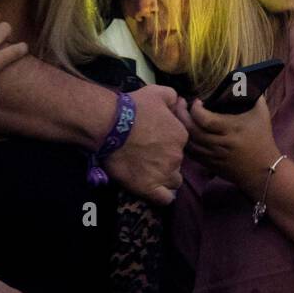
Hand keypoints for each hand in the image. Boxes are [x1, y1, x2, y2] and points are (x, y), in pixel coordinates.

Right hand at [103, 84, 187, 204]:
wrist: (111, 125)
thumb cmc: (134, 107)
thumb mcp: (158, 93)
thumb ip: (174, 97)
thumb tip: (182, 101)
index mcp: (181, 136)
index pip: (181, 145)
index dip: (170, 144)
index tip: (156, 143)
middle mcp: (177, 156)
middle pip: (178, 163)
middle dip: (167, 160)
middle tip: (150, 157)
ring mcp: (164, 173)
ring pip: (174, 181)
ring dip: (166, 178)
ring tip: (151, 173)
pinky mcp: (149, 187)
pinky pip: (165, 199)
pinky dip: (163, 196)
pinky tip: (155, 190)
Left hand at [186, 96, 281, 195]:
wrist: (263, 169)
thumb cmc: (262, 138)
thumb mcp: (262, 114)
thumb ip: (254, 95)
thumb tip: (246, 79)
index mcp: (232, 129)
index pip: (206, 120)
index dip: (196, 109)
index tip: (197, 101)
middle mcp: (220, 143)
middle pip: (192, 130)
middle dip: (181, 115)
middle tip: (179, 103)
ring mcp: (213, 155)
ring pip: (188, 142)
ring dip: (180, 127)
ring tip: (177, 114)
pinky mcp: (209, 164)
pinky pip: (190, 153)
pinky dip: (184, 141)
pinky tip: (182, 131)